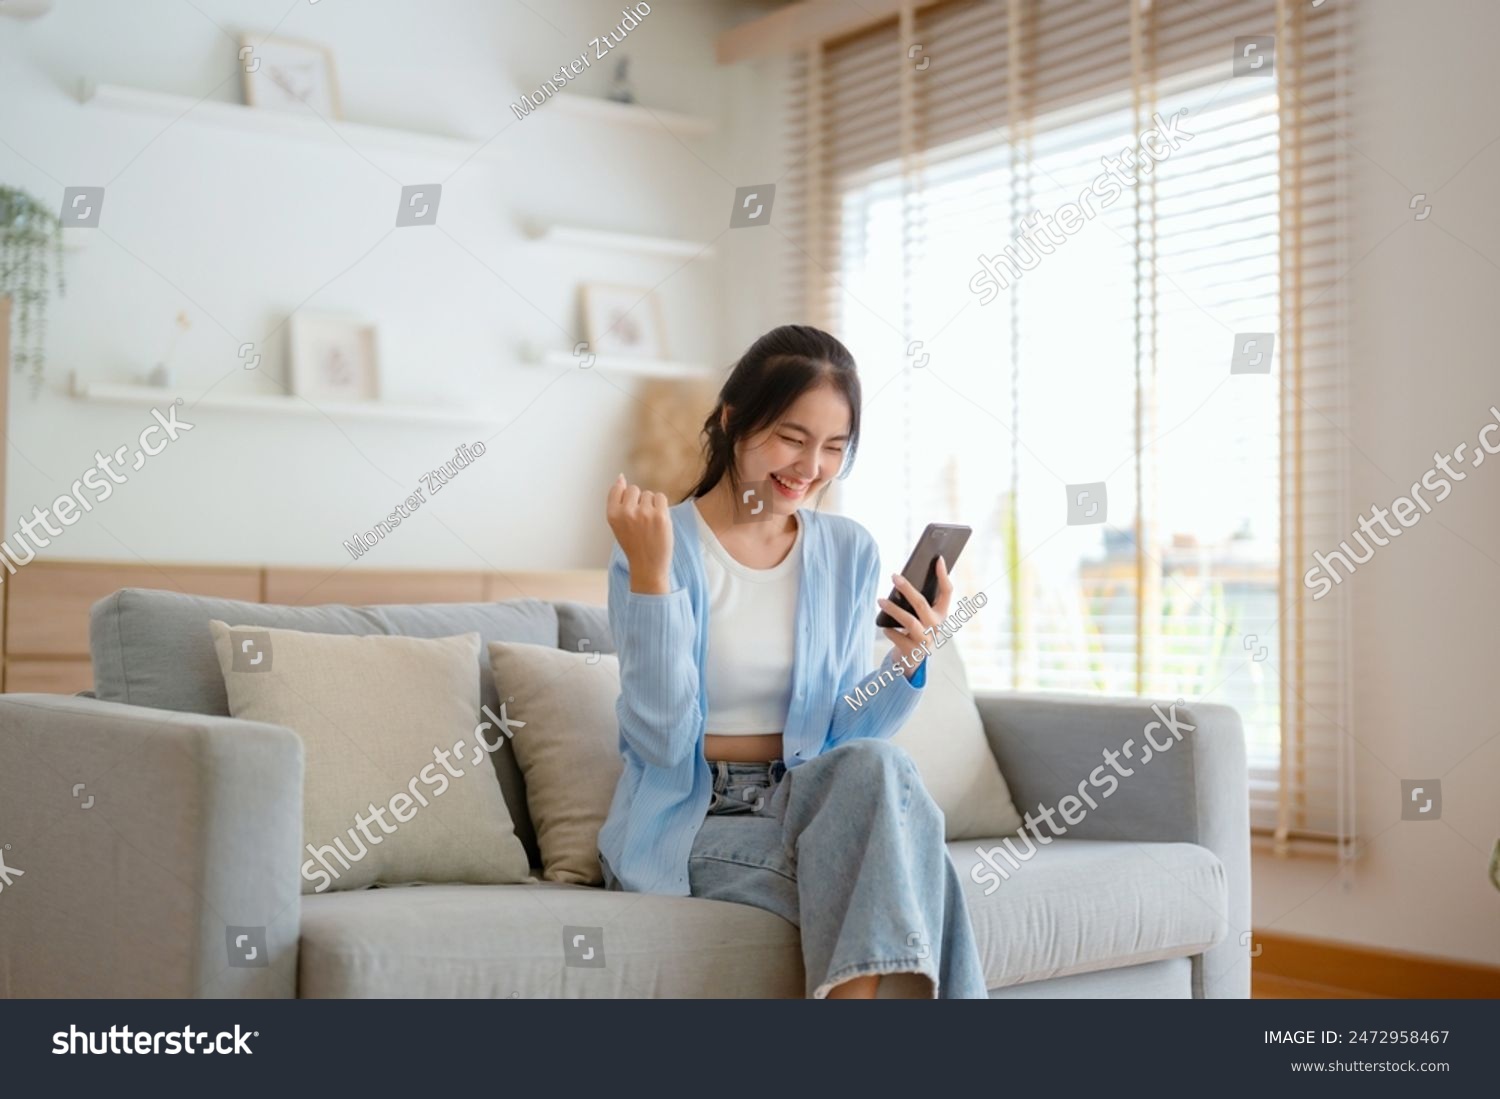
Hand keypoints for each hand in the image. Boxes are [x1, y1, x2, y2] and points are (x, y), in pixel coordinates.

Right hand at [606, 474, 673, 593]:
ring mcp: (644, 513)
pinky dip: (661, 507)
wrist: (648, 566)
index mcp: (612, 514)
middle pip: (634, 489)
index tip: (630, 507)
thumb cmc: (633, 545)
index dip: (625, 496)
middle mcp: (626, 512)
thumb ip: (618, 502)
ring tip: (650, 523)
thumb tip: (621, 477)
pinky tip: (659, 520)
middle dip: (639, 500)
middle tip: (641, 520)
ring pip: (649, 494)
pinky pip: (661, 497)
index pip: (616, 489)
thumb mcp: (618, 524)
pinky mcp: (660, 515)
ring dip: (651, 505)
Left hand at [877, 556, 952, 678]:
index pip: (947, 592)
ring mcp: (925, 640)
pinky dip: (889, 631)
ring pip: (909, 621)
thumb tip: (901, 580)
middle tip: (894, 576)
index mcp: (941, 614)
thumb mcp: (920, 616)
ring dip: (893, 609)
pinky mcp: (913, 651)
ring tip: (880, 600)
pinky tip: (884, 627)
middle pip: (922, 604)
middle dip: (907, 589)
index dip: (943, 575)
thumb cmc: (915, 630)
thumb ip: (916, 601)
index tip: (938, 559)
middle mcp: (936, 627)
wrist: (912, 660)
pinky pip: (898, 637)